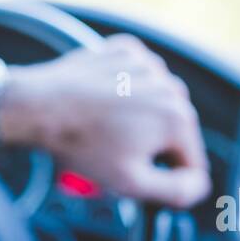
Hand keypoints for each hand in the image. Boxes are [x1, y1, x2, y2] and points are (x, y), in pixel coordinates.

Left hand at [0, 34, 212, 207]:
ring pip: (157, 100)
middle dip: (153, 143)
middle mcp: (170, 85)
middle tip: (117, 151)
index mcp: (178, 119)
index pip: (191, 160)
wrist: (39, 105)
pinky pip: (138, 75)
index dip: (167, 175)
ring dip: (141, 114)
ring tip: (107, 125)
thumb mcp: (131, 182)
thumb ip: (176, 191)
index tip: (139, 172)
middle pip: (175, 129)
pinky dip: (126, 87)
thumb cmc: (82, 144)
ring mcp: (148, 63)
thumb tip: (199, 185)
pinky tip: (104, 100)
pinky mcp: (126, 49)